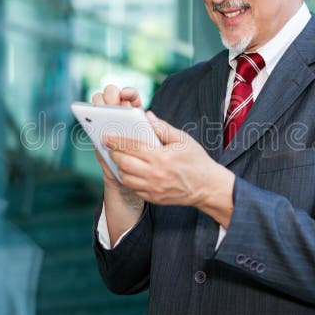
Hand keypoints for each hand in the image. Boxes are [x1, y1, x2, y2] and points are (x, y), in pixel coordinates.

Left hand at [105, 112, 235, 226]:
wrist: (207, 187)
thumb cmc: (196, 160)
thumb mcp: (183, 140)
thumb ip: (163, 128)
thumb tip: (147, 116)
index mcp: (161, 157)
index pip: (131, 147)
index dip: (116, 141)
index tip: (106, 136)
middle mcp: (155, 174)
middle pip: (123, 163)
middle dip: (114, 154)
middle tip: (110, 147)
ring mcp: (153, 189)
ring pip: (125, 178)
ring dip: (119, 167)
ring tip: (120, 158)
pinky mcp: (153, 198)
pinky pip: (133, 188)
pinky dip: (128, 179)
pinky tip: (130, 171)